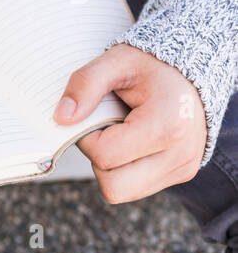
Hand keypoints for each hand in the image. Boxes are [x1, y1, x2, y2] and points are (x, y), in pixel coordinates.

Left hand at [56, 44, 205, 203]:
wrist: (190, 72)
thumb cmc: (151, 65)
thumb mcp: (115, 61)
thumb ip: (85, 85)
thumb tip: (61, 118)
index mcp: (168, 126)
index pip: (105, 156)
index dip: (87, 138)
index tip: (96, 115)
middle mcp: (181, 154)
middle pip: (113, 186)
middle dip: (99, 159)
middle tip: (108, 129)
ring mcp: (184, 167)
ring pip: (122, 192)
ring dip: (111, 166)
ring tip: (123, 133)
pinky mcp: (182, 173)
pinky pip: (136, 188)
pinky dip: (125, 169)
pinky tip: (134, 142)